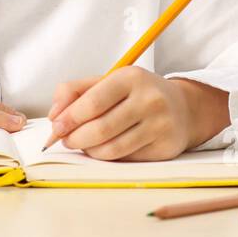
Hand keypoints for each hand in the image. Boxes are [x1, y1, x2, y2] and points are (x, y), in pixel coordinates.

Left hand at [45, 66, 229, 160]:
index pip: (93, 102)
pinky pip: (125, 159)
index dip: (69, 118)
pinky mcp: (165, 147)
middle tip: (66, 140)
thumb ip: (74, 91)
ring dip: (89, 151)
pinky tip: (104, 149)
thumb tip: (54, 115)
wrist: (182, 108)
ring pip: (111, 149)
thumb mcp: (108, 82)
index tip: (56, 127)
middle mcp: (149, 99)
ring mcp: (160, 125)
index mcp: (131, 77)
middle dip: (75, 138)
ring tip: (83, 144)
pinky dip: (107, 157)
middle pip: (100, 129)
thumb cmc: (135, 94)